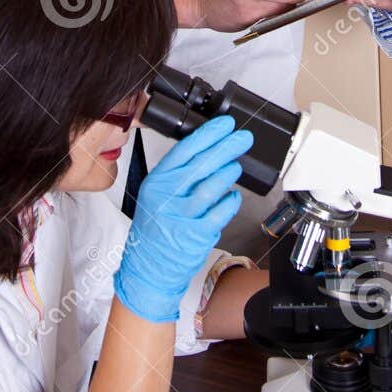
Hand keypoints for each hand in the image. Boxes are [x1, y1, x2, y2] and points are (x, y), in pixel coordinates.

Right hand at [113, 115, 253, 323]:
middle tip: (243, 138)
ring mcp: (182, 217)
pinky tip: (233, 197)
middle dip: (227, 147)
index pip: (185, 150)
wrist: (148, 266)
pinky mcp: (197, 235)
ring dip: (228, 173)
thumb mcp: (155, 194)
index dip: (208, 134)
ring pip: (212, 187)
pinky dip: (230, 202)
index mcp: (157, 182)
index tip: (224, 125)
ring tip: (236, 166)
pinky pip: (220, 213)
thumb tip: (208, 150)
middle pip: (202, 165)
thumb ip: (177, 174)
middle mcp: (167, 197)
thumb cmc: (154, 228)